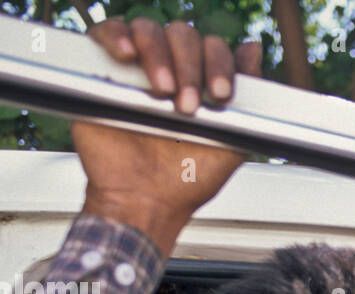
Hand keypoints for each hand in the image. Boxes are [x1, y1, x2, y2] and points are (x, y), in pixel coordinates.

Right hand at [74, 18, 262, 254]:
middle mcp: (169, 70)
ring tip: (161, 93)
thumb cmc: (186, 181)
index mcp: (199, 81)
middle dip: (190, 67)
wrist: (146, 202)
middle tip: (186, 106)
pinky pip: (105, 33)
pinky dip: (115, 35)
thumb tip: (252, 48)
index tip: (219, 94)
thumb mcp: (232, 141)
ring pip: (148, 30)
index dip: (219, 64)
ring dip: (158, 55)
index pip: (213, 48)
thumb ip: (245, 96)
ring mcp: (135, 69)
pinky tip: (126, 56)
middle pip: (182, 35)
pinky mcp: (102, 72)